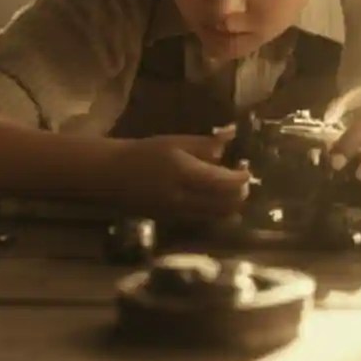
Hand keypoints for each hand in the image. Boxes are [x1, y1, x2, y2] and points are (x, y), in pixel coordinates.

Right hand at [112, 126, 250, 218]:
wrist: (112, 177)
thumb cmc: (144, 152)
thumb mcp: (174, 141)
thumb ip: (204, 144)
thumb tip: (230, 138)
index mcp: (184, 173)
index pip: (224, 182)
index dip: (241, 178)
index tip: (247, 169)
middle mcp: (184, 198)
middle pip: (226, 204)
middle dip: (240, 193)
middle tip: (242, 180)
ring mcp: (179, 214)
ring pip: (218, 215)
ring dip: (230, 204)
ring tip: (231, 189)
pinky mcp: (175, 222)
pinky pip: (205, 219)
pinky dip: (216, 211)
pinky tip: (214, 199)